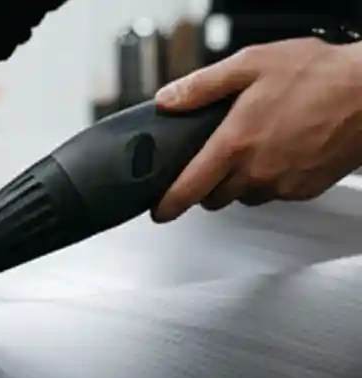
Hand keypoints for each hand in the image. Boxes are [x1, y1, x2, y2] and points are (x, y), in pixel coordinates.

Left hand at [153, 38, 361, 222]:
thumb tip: (168, 100)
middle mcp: (256, 171)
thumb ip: (202, 86)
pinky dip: (271, 178)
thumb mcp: (250, 65)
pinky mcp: (305, 190)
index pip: (188, 190)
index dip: (168, 204)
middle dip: (208, 183)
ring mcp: (282, 184)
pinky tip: (282, 150)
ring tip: (256, 146)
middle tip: (218, 157)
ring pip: (245, 196)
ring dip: (241, 180)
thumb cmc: (319, 76)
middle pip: (214, 197)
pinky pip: (275, 193)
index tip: (159, 211)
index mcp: (234, 144)